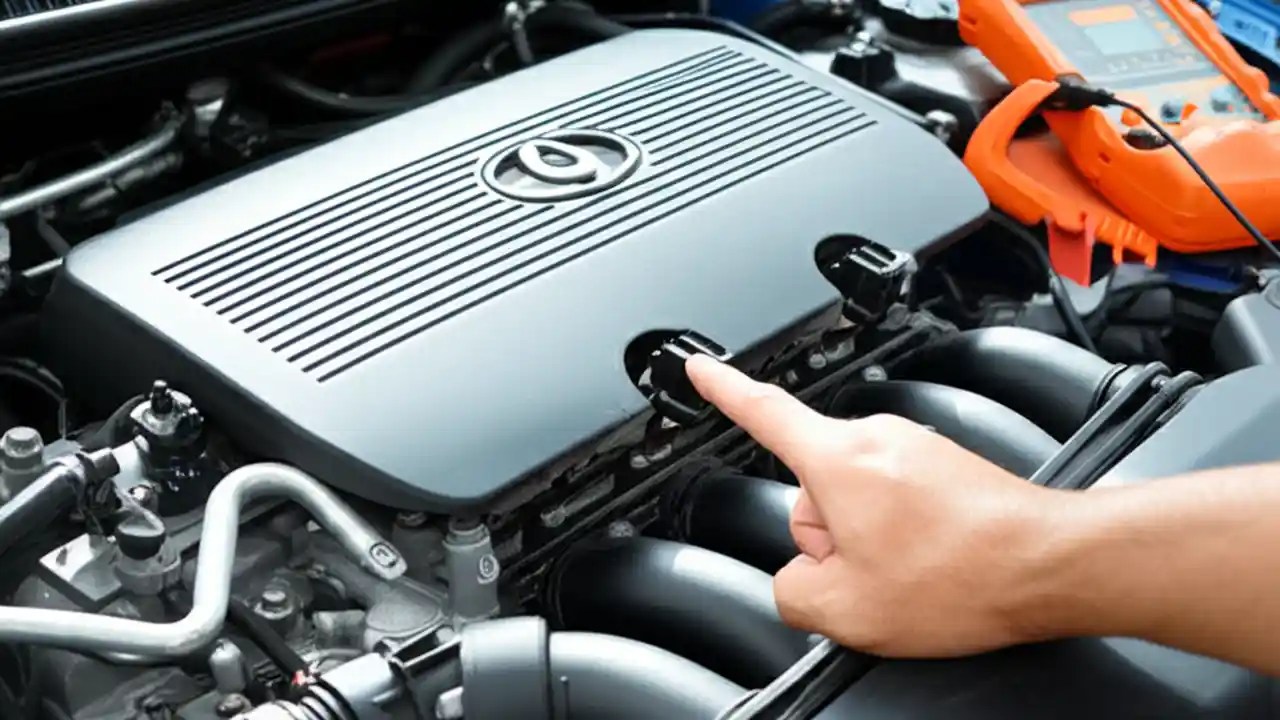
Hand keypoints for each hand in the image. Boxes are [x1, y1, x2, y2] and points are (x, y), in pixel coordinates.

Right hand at [686, 355, 1064, 656]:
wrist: (1049, 565)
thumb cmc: (964, 576)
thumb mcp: (845, 610)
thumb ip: (791, 593)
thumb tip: (800, 582)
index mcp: (838, 460)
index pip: (761, 412)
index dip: (721, 389)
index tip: (699, 367)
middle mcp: (875, 439)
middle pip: (812, 490)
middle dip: (830, 538)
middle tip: (873, 575)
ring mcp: (914, 449)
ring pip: (855, 500)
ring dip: (869, 541)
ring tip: (914, 572)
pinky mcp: (944, 466)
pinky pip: (895, 500)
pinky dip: (903, 535)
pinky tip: (934, 563)